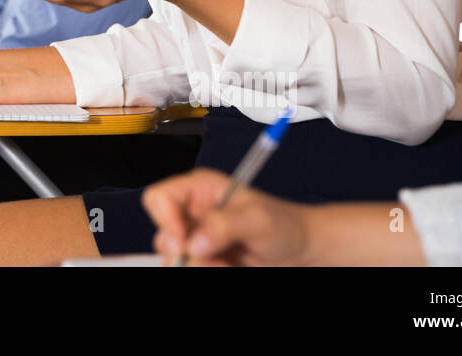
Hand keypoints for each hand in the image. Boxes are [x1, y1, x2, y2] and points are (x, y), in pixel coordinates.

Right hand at [143, 169, 311, 265]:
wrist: (302, 251)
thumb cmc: (285, 225)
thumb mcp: (258, 220)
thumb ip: (224, 225)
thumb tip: (194, 242)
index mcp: (199, 190)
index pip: (160, 198)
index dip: (165, 220)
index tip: (182, 242)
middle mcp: (192, 214)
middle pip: (164, 238)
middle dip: (187, 256)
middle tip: (215, 261)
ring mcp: (197, 240)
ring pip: (176, 261)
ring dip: (200, 268)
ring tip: (227, 266)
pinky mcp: (204, 261)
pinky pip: (191, 270)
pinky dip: (206, 272)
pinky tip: (228, 268)